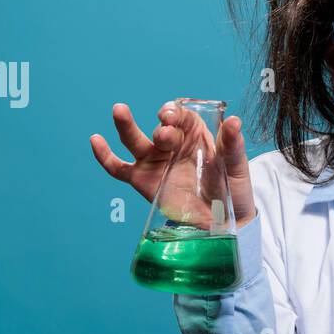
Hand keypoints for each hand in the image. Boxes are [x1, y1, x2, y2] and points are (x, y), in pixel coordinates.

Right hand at [90, 102, 257, 228]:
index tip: (171, 118)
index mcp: (195, 135)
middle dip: (161, 128)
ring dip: (126, 125)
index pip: (181, 116)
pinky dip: (105, 156)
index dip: (174, 113)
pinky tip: (95, 141)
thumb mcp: (237, 167)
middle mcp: (173, 145)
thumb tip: (235, 122)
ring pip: (135, 141)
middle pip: (160, 128)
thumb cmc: (233, 189)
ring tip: (120, 111)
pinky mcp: (143, 181)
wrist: (225, 222)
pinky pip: (118, 168)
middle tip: (165, 134)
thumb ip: (233, 146)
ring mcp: (155, 162)